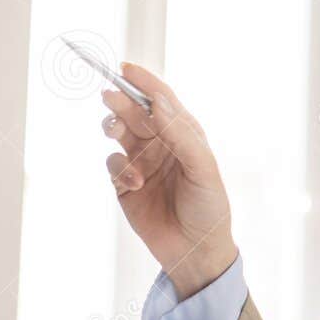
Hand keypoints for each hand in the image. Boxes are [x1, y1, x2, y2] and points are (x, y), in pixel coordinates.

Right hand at [100, 62, 237, 298]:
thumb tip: (159, 102)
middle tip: (110, 96)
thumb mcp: (202, 169)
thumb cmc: (209, 208)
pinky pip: (112, 164)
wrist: (196, 251)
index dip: (143, 82)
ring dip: (114, 128)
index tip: (124, 68)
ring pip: (118, 133)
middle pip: (135, 112)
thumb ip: (180, 135)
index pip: (161, 100)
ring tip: (116, 132)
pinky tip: (134, 183)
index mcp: (185, 135)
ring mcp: (142, 162)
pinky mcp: (125, 184)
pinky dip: (119, 168)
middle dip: (122, 101)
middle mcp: (162, 144)